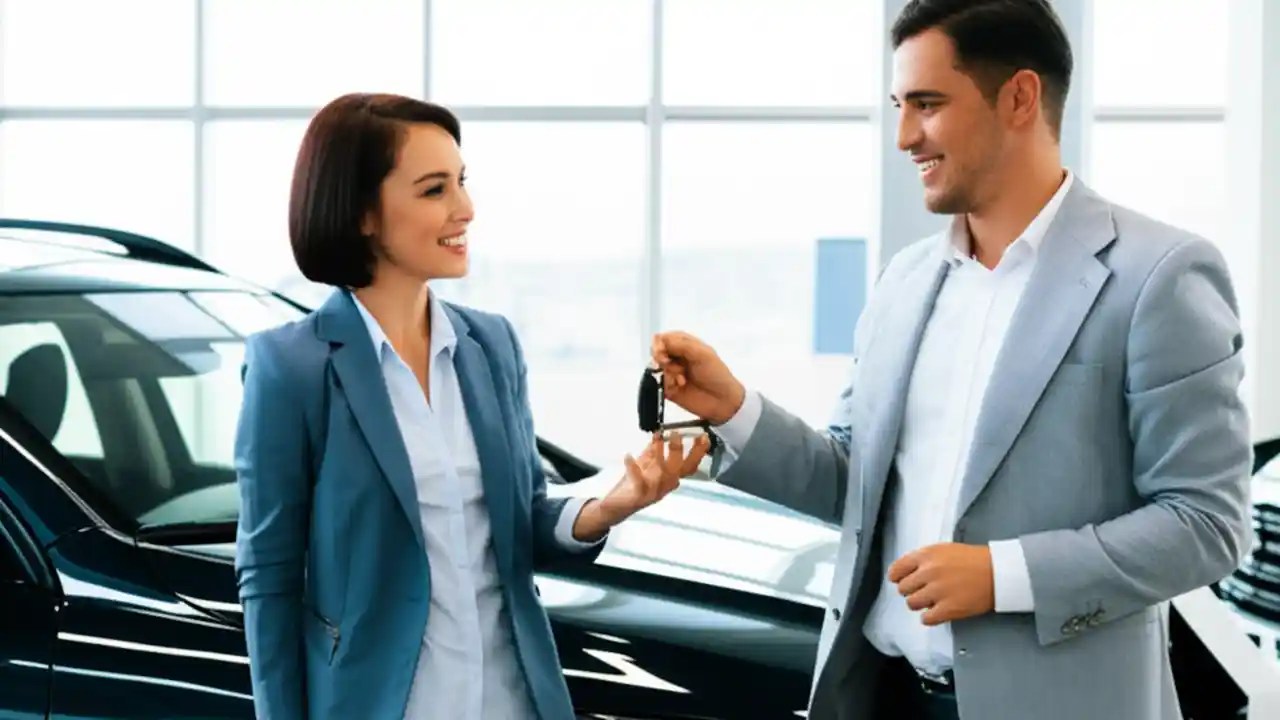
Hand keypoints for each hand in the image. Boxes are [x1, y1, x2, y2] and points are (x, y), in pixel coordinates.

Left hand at [572, 433, 709, 541]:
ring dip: (660, 455)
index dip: (698, 453)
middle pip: (679, 469)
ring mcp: (654, 492)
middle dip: (679, 451)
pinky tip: (629, 456)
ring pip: (662, 474)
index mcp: (670, 479)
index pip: (689, 466)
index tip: (704, 437)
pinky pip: (639, 482)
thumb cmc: (632, 487)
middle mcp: (665, 486)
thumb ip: (652, 453)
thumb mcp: (645, 466)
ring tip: (657, 438)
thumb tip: (659, 435)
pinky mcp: (639, 496)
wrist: (616, 508)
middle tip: (677, 434)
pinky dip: (634, 468)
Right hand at [651, 331, 746, 424]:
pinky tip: (680, 386)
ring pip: (655, 368)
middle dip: (661, 359)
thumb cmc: (716, 374)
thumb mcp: (702, 354)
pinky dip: (667, 384)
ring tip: (683, 379)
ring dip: (668, 373)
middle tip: (668, 364)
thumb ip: (681, 345)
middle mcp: (676, 357)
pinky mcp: (669, 388)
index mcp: (684, 344)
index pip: (662, 338)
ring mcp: (671, 373)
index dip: (659, 344)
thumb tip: (659, 341)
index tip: (662, 352)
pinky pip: (658, 383)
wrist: (722, 401)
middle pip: (655, 353)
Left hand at [887, 543, 994, 625]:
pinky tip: (938, 611)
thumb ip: (923, 559)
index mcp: (926, 555)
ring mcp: (938, 591)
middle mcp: (929, 572)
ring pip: (912, 604)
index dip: (897, 577)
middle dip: (912, 591)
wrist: (998, 572)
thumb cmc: (973, 560)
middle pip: (903, 589)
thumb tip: (905, 573)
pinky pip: (926, 619)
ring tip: (933, 601)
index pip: (897, 570)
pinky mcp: (948, 609)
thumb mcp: (944, 550)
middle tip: (924, 591)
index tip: (900, 581)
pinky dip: (930, 617)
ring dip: (921, 604)